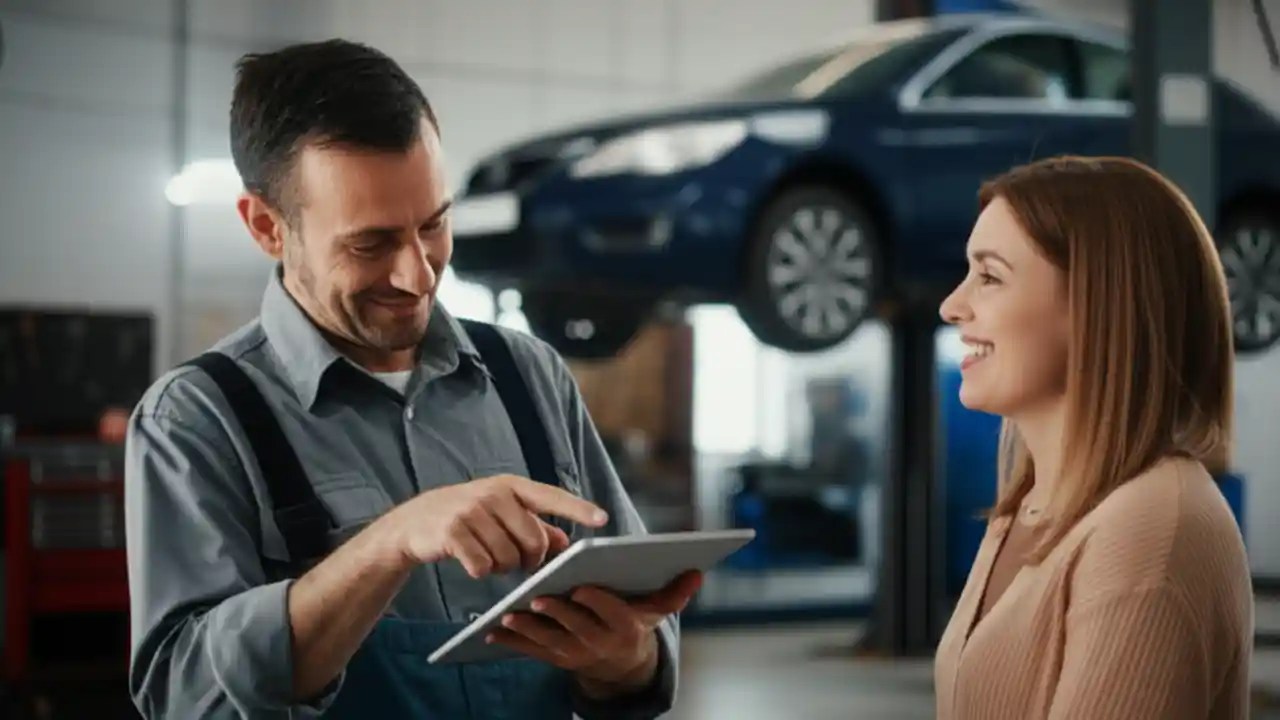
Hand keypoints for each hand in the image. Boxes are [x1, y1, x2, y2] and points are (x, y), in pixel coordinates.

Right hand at [375, 474, 607, 576]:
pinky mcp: (453, 532)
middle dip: (529, 559)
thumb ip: (535, 526)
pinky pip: (483, 566)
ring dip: (502, 567)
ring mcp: (472, 511)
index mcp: (511, 487)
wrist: (414, 524)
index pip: (551, 497)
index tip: (602, 520)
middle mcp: (494, 494)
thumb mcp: (501, 515)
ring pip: (508, 558)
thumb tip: (566, 542)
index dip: (578, 509)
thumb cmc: (467, 519)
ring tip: (488, 556)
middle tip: (516, 561)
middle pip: (534, 540)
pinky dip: (480, 571)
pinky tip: (470, 561)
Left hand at [487, 570, 703, 695]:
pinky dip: (511, 643)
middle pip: (575, 626)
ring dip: (528, 630)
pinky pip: (530, 652)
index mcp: (623, 626)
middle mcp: (598, 643)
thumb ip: (675, 592)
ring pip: (548, 641)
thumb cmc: (635, 624)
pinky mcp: (553, 659)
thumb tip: (698, 571)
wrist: (621, 666)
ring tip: (509, 615)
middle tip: (537, 597)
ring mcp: (573, 654)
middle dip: (556, 613)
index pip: (609, 613)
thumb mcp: (656, 611)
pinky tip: (492, 632)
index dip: (595, 601)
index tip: (581, 586)